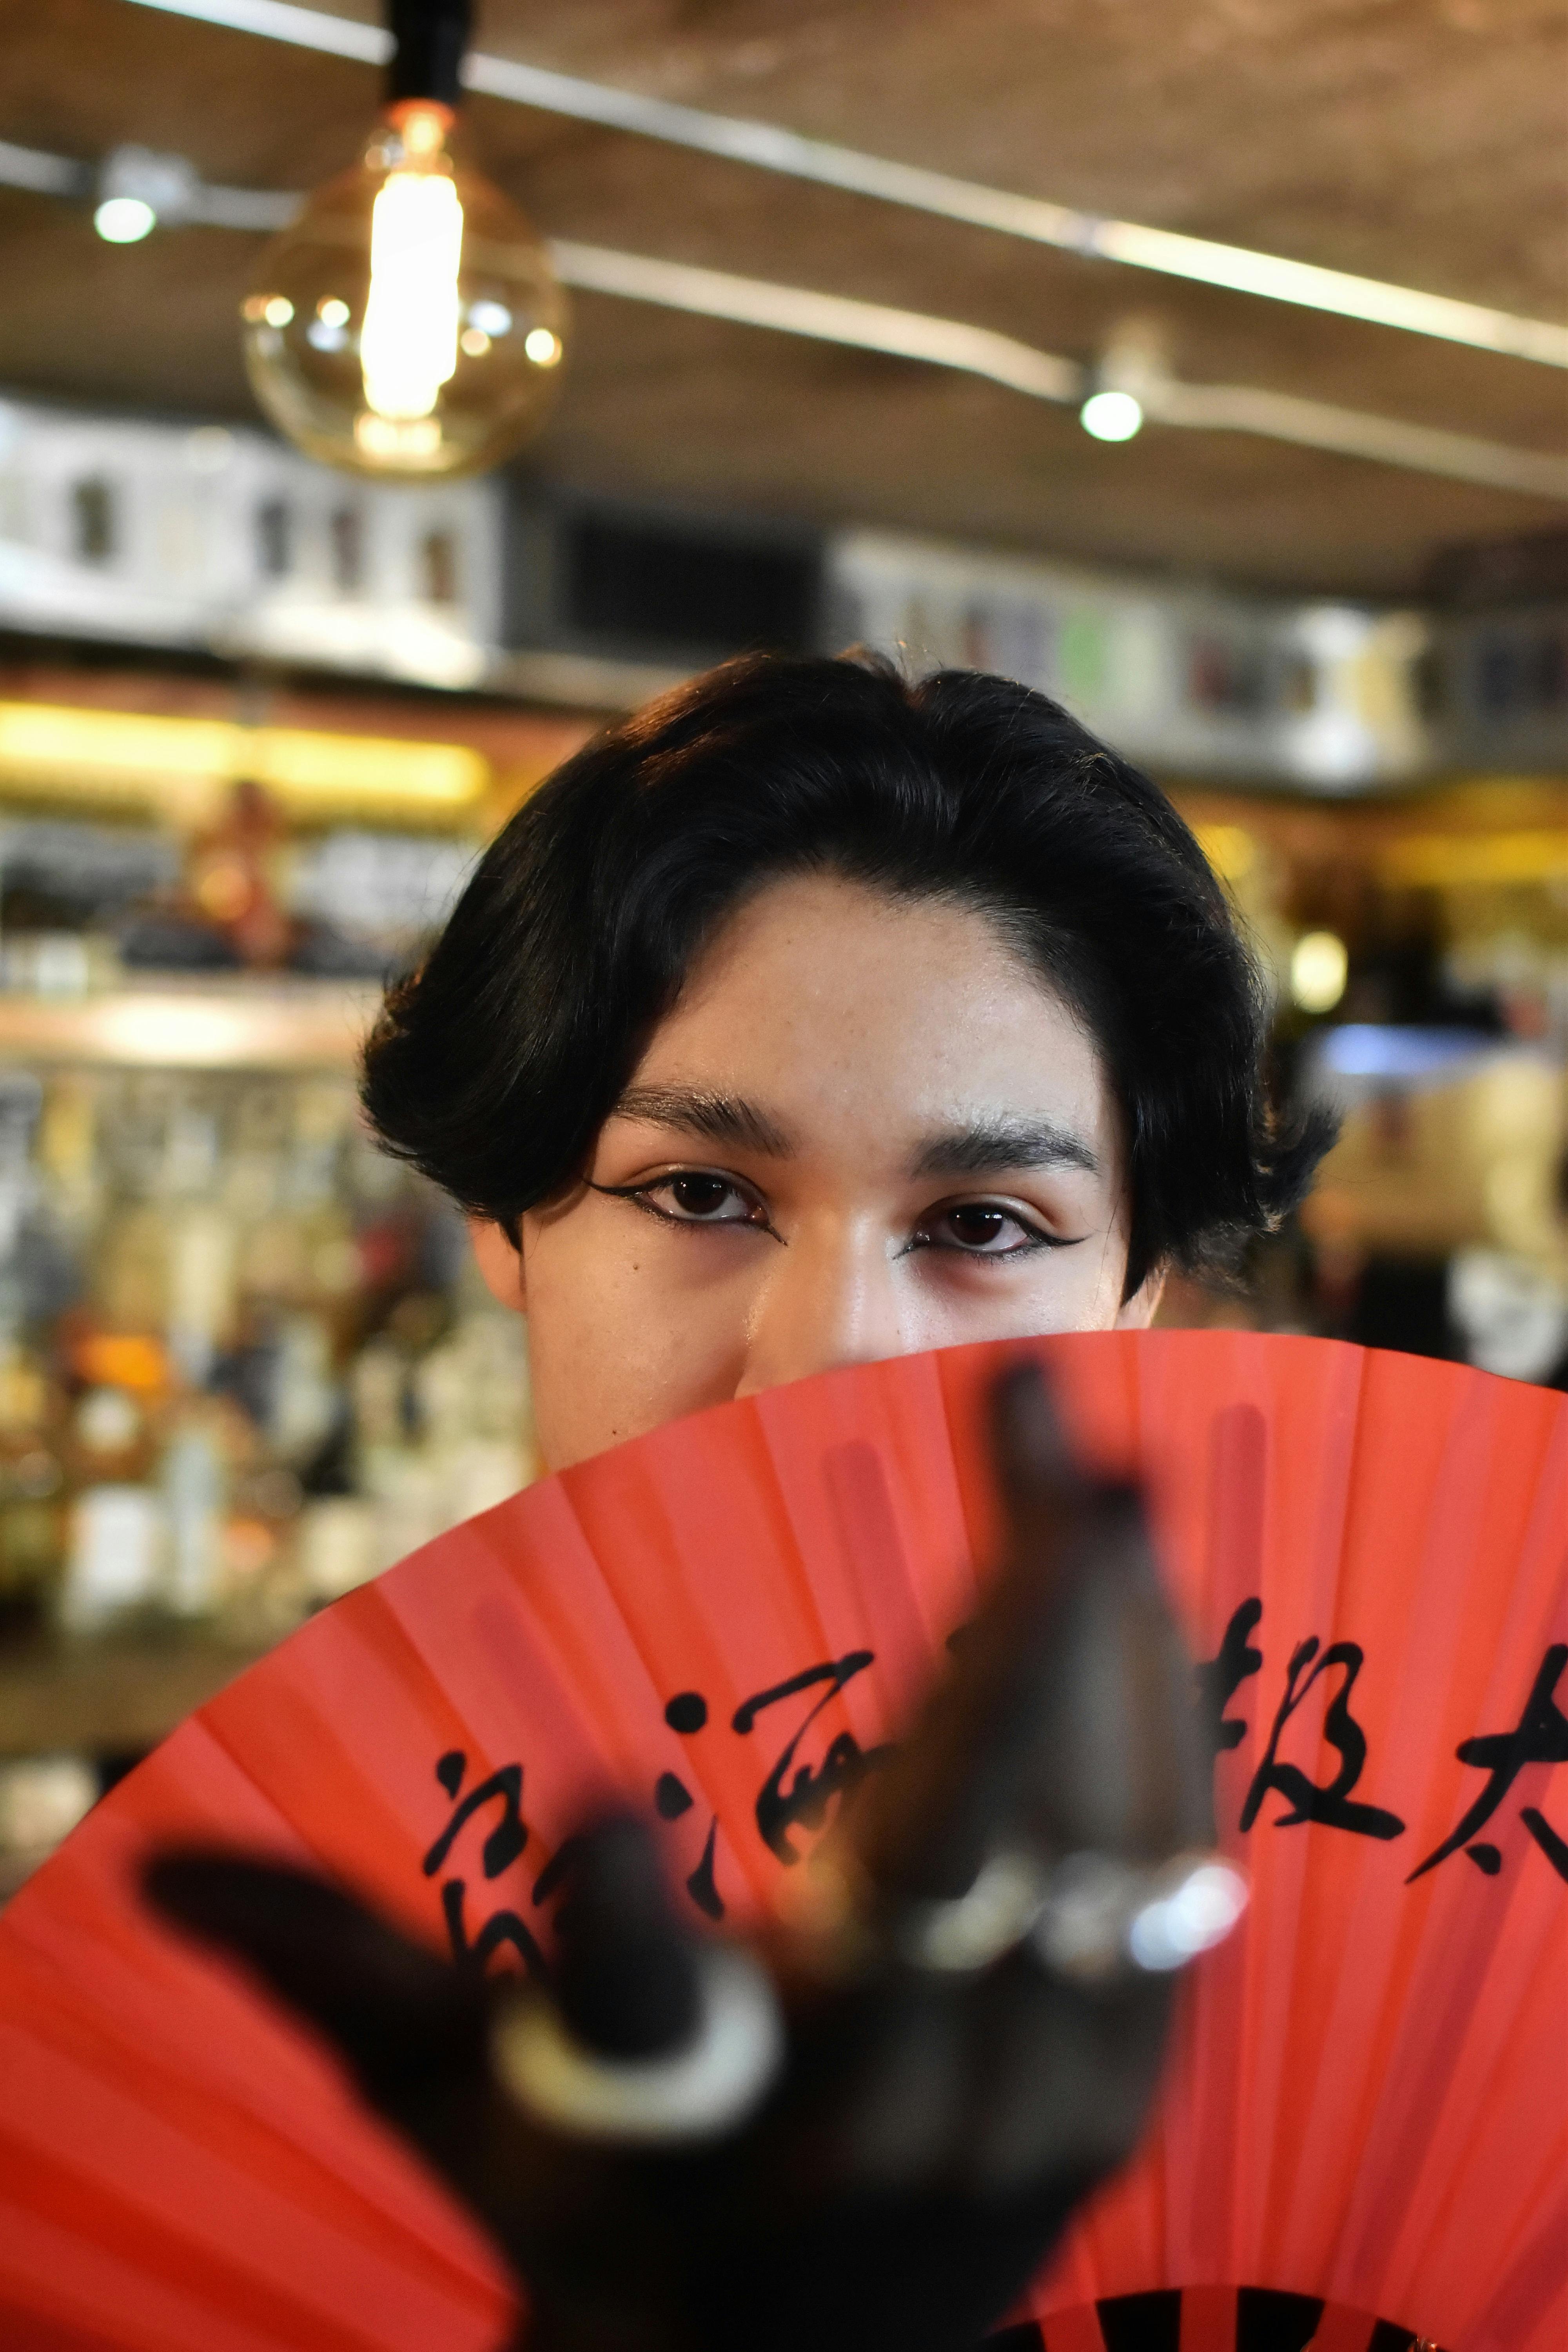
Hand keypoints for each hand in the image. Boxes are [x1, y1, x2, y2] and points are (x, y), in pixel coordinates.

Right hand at [148, 1365, 1236, 2351]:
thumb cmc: (612, 2213)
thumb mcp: (463, 2116)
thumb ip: (339, 1976)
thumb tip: (171, 1877)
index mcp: (676, 2137)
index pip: (622, 2034)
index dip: (597, 1932)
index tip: (584, 1808)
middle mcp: (865, 2129)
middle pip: (947, 1886)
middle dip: (1007, 1652)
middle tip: (1040, 1440)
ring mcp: (1026, 2113)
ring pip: (1093, 1849)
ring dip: (1102, 1638)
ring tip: (1098, 1461)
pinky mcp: (1126, 2084)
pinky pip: (1164, 1875)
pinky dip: (1154, 1711)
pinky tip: (1141, 1578)